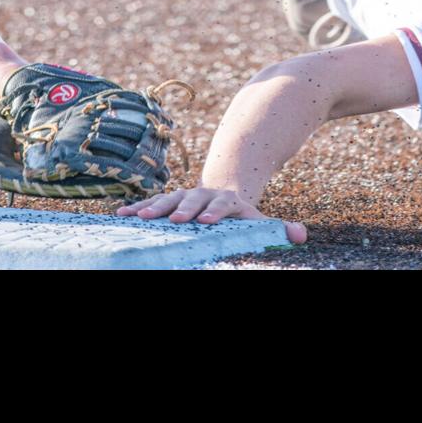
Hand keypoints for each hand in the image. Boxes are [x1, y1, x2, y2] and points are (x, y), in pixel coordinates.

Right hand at [117, 187, 308, 243]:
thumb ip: (279, 229)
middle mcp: (202, 196)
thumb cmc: (241, 213)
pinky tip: (120, 214)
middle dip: (183, 210)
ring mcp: (183, 196)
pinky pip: (150, 203)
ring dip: (154, 208)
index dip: (216, 212)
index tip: (209, 221)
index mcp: (226, 202)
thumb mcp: (260, 218)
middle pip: (192, 202)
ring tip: (140, 218)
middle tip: (174, 219)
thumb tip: (301, 236)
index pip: (223, 206)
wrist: (223, 186)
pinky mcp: (167, 200)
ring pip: (167, 199)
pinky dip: (136, 208)